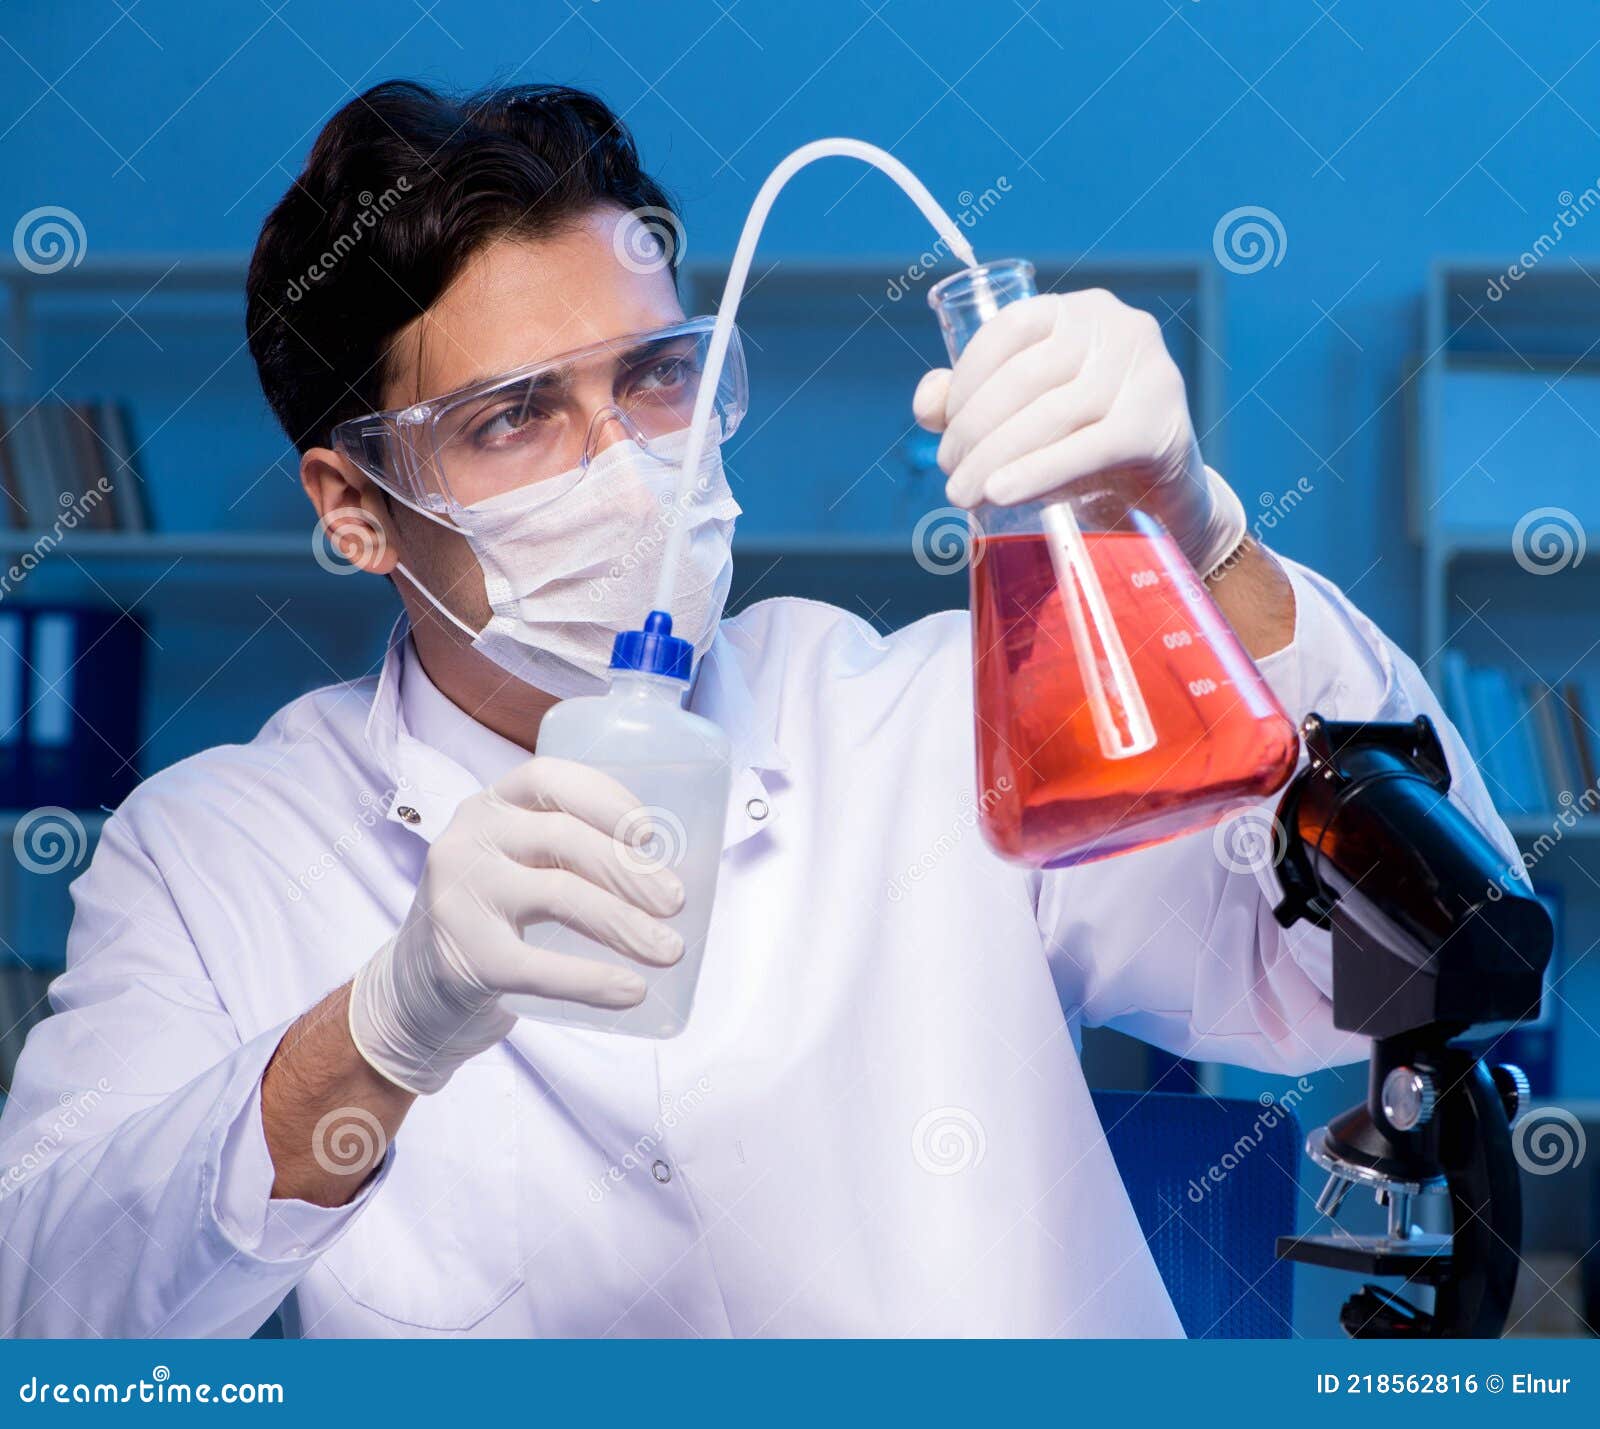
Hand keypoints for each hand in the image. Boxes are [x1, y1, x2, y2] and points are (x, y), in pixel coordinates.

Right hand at [348, 756, 685, 1093]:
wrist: (415, 987)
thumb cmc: (494, 912)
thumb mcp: (517, 861)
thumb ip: (568, 849)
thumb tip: (668, 867)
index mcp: (490, 806)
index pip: (547, 779)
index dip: (605, 798)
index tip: (649, 833)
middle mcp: (469, 840)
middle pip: (563, 838)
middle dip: (630, 869)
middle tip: (675, 901)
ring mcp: (461, 897)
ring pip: (558, 895)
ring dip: (625, 923)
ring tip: (668, 950)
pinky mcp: (465, 957)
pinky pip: (538, 966)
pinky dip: (592, 980)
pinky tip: (630, 991)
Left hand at [912, 289, 1246, 575]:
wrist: (1164, 495)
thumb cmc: (1084, 445)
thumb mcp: (1025, 415)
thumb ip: (968, 400)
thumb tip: (928, 403)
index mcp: (1079, 312)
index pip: (1007, 330)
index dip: (966, 381)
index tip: (944, 431)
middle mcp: (1119, 327)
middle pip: (1025, 378)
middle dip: (974, 432)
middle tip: (951, 478)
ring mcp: (1148, 372)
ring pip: (1051, 415)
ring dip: (995, 458)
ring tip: (965, 494)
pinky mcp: (1161, 426)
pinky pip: (1088, 449)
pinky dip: (1038, 472)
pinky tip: (1001, 494)